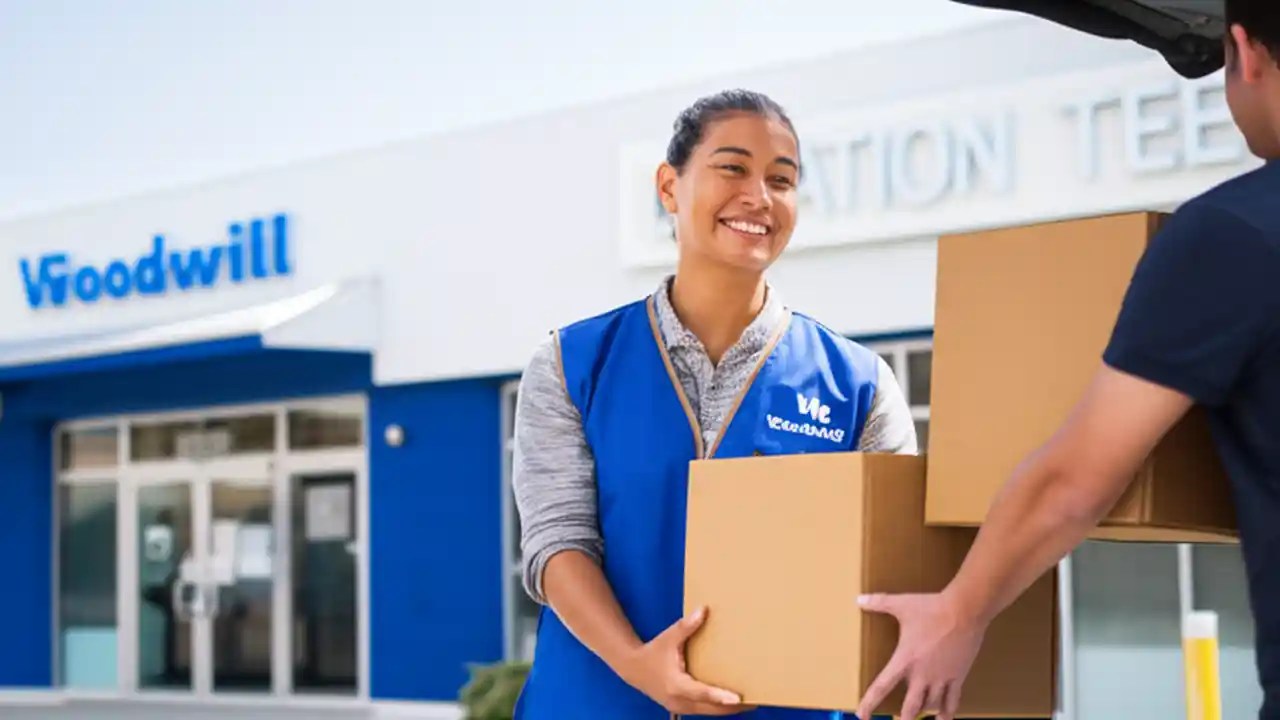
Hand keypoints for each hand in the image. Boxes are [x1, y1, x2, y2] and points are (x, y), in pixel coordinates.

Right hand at [615, 606, 755, 715]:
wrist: (633, 669)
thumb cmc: (653, 652)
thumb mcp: (669, 638)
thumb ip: (686, 626)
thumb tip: (704, 610)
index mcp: (676, 684)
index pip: (702, 692)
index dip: (720, 696)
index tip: (739, 699)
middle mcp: (679, 700)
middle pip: (712, 708)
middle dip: (734, 706)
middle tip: (757, 700)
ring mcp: (680, 707)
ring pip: (710, 712)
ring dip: (728, 709)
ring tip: (751, 702)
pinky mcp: (682, 708)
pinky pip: (705, 710)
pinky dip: (719, 707)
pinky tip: (732, 701)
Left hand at [854, 591, 987, 719]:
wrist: (964, 610)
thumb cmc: (931, 608)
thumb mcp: (901, 604)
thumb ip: (878, 603)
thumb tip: (858, 599)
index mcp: (904, 659)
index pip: (882, 686)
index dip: (870, 703)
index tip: (862, 715)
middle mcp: (922, 674)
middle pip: (910, 707)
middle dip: (903, 718)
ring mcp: (942, 678)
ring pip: (931, 706)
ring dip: (923, 713)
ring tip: (917, 716)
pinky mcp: (958, 676)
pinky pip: (953, 701)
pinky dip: (947, 712)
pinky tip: (944, 719)